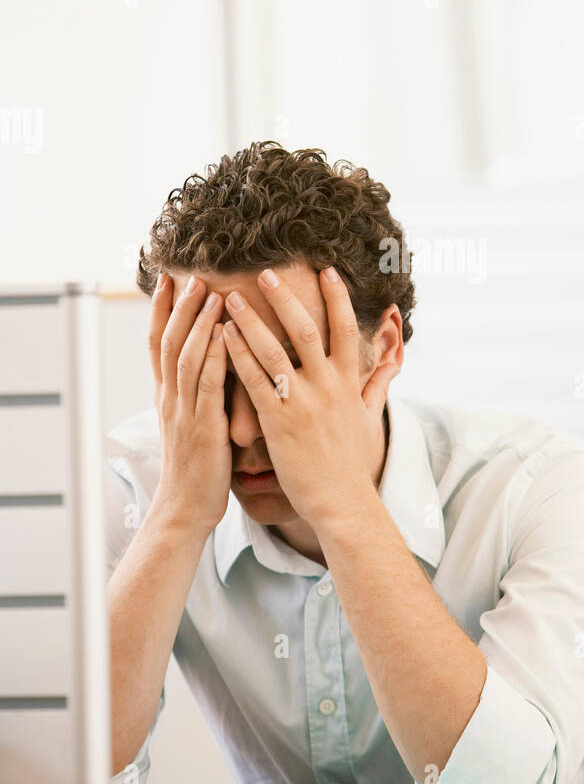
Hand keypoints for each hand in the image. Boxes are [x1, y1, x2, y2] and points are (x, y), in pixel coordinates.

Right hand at [148, 273, 231, 536]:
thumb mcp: (197, 425)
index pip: (159, 344)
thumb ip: (203, 396)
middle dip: (179, 306)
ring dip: (197, 322)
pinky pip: (206, 383)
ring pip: (184, 356)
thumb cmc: (199, 470)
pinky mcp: (202, 426)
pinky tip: (223, 332)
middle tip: (190, 273)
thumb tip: (218, 369)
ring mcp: (184, 411)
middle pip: (168, 341)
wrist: (186, 509)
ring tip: (209, 291)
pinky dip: (213, 354)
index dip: (162, 310)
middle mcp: (171, 398)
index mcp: (169, 397)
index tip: (168, 280)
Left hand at [222, 267, 398, 527]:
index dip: (337, 297)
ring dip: (250, 321)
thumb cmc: (352, 462)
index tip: (325, 270)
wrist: (343, 502)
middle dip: (285, 298)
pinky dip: (237, 356)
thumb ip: (377, 382)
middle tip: (265, 273)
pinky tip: (223, 338)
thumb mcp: (369, 416)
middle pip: (305, 330)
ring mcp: (301, 403)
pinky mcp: (278, 422)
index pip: (344, 329)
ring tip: (229, 299)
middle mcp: (326, 386)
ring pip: (273, 350)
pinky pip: (253, 382)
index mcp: (347, 382)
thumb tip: (394, 358)